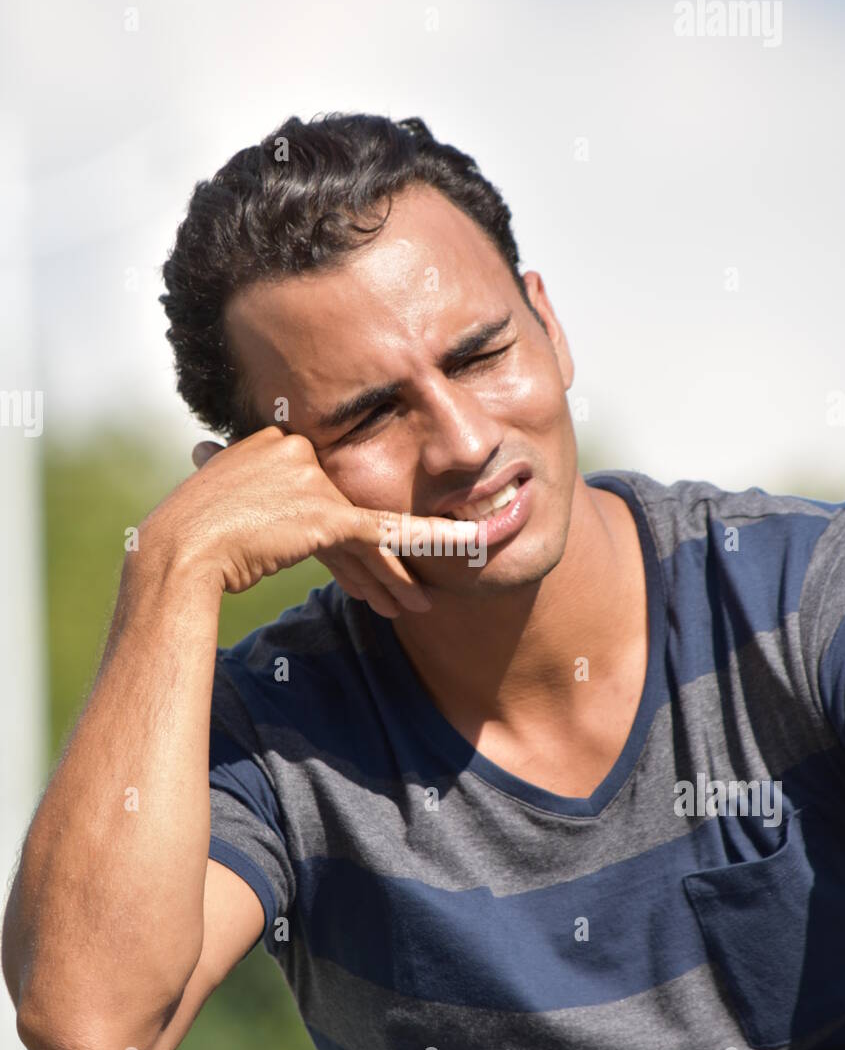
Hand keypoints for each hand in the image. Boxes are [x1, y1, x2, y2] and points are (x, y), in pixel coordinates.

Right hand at [135, 426, 461, 616]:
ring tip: (417, 606)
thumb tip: (213, 470)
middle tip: (399, 596)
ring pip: (367, 532)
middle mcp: (297, 451)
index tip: (357, 578)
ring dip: (393, 575)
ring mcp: (313, 480)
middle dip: (373, 564)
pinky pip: (385, 533)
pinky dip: (428, 543)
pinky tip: (466, 549)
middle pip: (347, 516)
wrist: (174, 554)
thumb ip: (235, 490)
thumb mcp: (212, 502)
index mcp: (271, 443)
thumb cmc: (182, 539)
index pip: (321, 497)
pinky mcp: (324, 513)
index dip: (341, 546)